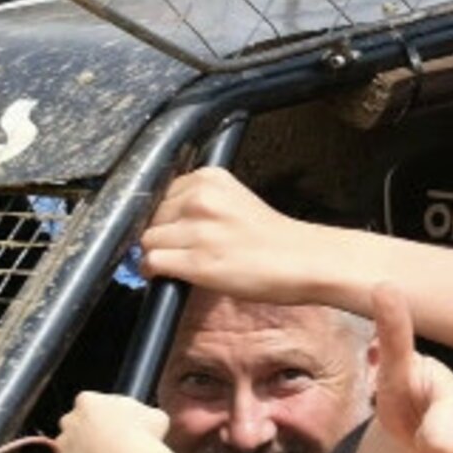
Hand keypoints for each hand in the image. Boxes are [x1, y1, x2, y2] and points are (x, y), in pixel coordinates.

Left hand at [52, 390, 176, 452]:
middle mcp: (70, 419)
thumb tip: (146, 419)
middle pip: (74, 425)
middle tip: (107, 447)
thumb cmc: (142, 437)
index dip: (101, 418)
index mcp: (88, 401)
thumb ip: (143, 413)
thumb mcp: (155, 416)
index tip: (112, 428)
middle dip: (87, 435)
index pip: (88, 405)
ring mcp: (62, 443)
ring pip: (67, 448)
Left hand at [140, 167, 318, 302]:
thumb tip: (171, 217)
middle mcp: (201, 199)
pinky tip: (167, 274)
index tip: (172, 227)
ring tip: (177, 262)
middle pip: (150, 214)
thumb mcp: (236, 200)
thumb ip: (203, 200)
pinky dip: (154, 271)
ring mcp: (197, 230)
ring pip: (148, 239)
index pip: (160, 191)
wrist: (303, 262)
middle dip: (160, 233)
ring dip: (156, 253)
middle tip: (179, 248)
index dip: (164, 213)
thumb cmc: (276, 238)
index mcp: (211, 178)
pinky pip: (153, 262)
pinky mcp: (196, 261)